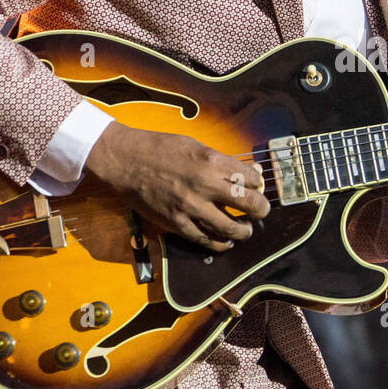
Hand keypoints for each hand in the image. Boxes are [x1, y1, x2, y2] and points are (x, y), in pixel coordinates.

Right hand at [83, 122, 268, 251]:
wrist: (126, 160)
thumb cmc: (160, 148)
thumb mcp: (196, 145)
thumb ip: (223, 161)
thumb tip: (251, 172)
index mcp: (212, 161)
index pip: (251, 178)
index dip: (259, 184)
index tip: (258, 187)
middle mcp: (205, 184)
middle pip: (249, 203)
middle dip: (261, 209)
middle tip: (261, 210)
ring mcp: (191, 206)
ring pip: (231, 227)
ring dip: (244, 231)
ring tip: (246, 229)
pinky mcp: (176, 222)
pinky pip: (205, 239)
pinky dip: (219, 243)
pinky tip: (225, 242)